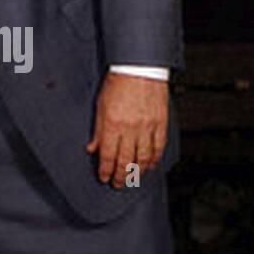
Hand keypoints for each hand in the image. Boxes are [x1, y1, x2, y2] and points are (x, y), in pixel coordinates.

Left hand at [86, 72, 168, 188]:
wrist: (139, 69)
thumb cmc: (117, 83)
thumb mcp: (100, 106)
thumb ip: (97, 130)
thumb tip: (92, 148)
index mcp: (112, 124)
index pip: (108, 155)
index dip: (105, 170)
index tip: (103, 177)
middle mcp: (130, 129)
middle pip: (126, 161)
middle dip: (120, 175)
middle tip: (117, 183)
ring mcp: (147, 128)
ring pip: (143, 159)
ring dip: (137, 172)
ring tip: (132, 179)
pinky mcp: (160, 124)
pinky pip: (158, 148)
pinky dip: (154, 160)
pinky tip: (150, 166)